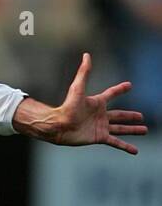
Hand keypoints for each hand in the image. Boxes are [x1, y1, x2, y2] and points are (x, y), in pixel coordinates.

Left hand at [13, 52, 146, 153]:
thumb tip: (87, 55)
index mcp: (97, 103)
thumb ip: (84, 72)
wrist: (59, 126)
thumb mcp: (78, 88)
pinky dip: (126, 146)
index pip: (111, 94)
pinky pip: (116, 142)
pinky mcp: (99, 137)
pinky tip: (135, 150)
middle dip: (130, 116)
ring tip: (144, 130)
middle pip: (119, 115)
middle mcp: (100, 115)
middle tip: (141, 116)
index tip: (129, 85)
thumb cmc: (67, 107)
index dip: (120, 89)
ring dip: (132, 130)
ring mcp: (101, 127)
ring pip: (121, 128)